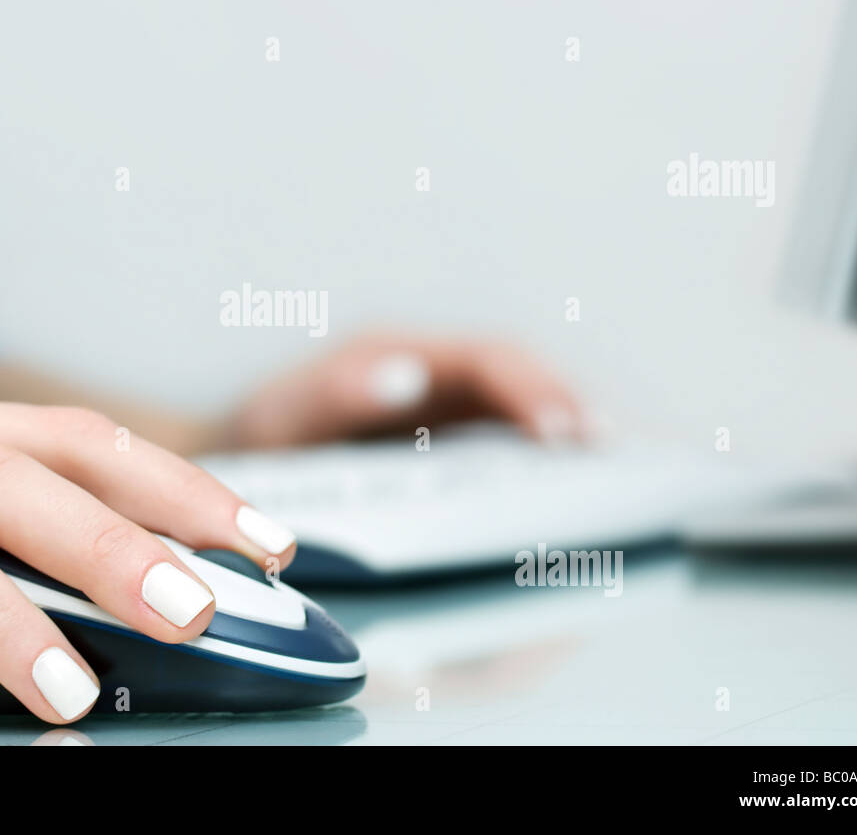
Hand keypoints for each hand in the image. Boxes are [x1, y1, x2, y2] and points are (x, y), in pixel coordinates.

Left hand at [228, 333, 588, 448]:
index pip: (487, 361)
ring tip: (615, 479)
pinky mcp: (448, 446)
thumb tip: (405, 375)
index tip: (564, 429)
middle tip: (612, 455)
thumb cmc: (264, 435)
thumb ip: (338, 391)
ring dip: (568, 439)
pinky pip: (506, 449)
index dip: (532, 389)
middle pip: (522, 382)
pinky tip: (570, 502)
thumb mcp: (285, 412)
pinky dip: (542, 469)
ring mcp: (444, 410)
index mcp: (402, 354)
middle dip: (570, 411)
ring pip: (522, 415)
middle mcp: (433, 375)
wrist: (242, 459)